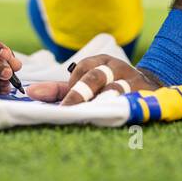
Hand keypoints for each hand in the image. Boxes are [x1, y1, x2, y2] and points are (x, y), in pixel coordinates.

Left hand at [26, 55, 165, 105]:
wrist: (150, 86)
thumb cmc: (109, 86)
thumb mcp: (87, 83)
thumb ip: (61, 89)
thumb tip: (31, 93)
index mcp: (101, 62)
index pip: (82, 68)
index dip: (72, 85)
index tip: (63, 105)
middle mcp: (116, 68)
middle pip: (96, 76)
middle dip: (79, 94)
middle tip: (66, 110)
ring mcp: (132, 81)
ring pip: (115, 89)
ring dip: (100, 103)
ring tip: (88, 116)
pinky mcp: (144, 95)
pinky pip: (131, 102)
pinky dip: (120, 110)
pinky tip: (110, 119)